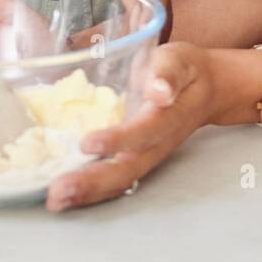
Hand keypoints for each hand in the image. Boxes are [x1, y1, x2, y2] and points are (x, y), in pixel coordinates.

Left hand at [46, 43, 213, 211]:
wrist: (206, 89)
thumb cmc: (185, 69)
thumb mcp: (179, 60)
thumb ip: (168, 73)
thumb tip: (159, 91)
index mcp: (167, 117)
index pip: (143, 132)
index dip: (117, 140)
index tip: (86, 143)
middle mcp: (157, 144)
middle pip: (127, 169)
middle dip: (92, 182)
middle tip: (58, 191)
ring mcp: (147, 156)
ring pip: (119, 181)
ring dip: (87, 193)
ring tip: (55, 201)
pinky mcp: (136, 159)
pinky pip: (115, 179)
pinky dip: (90, 191)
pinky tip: (65, 197)